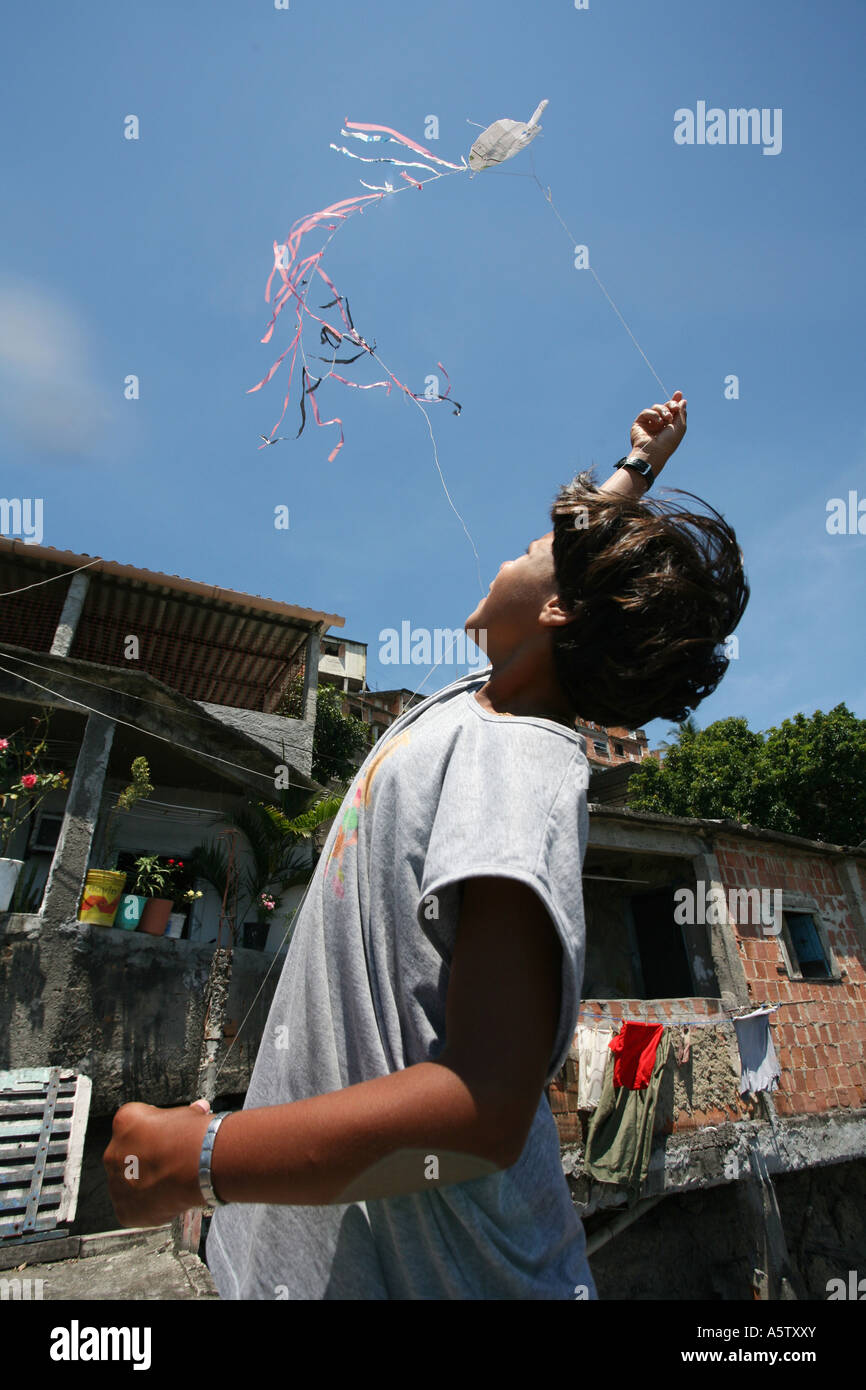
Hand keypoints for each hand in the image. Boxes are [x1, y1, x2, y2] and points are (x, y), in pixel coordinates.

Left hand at [103, 1098, 211, 1227]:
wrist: (203, 1167)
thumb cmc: (193, 1139)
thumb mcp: (188, 1114)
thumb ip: (180, 1117)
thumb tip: (194, 1113)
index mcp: (125, 1122)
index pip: (133, 1127)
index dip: (153, 1133)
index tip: (164, 1138)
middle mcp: (114, 1153)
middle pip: (126, 1157)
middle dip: (145, 1160)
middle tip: (167, 1162)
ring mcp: (117, 1184)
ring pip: (128, 1184)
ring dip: (144, 1183)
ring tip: (170, 1182)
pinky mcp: (125, 1210)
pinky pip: (133, 1208)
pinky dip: (147, 1206)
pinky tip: (166, 1198)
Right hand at [629, 390, 686, 473]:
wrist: (654, 452)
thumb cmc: (668, 443)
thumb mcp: (680, 427)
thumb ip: (681, 413)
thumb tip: (683, 400)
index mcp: (669, 426)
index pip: (672, 410)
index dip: (675, 401)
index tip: (679, 393)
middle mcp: (659, 424)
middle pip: (665, 406)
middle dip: (671, 404)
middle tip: (674, 408)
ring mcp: (649, 423)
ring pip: (656, 407)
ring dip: (663, 410)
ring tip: (667, 418)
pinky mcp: (639, 423)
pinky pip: (646, 412)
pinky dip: (653, 414)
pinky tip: (658, 422)